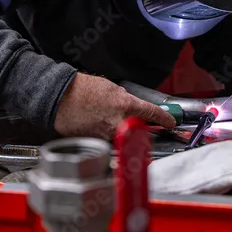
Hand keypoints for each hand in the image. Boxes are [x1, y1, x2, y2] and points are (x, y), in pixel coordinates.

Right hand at [54, 73, 176, 139]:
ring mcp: (107, 134)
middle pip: (140, 131)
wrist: (60, 98)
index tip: (171, 122)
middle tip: (136, 123)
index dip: (164, 119)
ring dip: (120, 131)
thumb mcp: (110, 88)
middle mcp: (119, 122)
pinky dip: (106, 134)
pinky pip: (108, 141)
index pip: (152, 113)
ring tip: (104, 118)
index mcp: (125, 105)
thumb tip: (134, 107)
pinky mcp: (96, 142)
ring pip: (123, 137)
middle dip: (141, 129)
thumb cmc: (82, 90)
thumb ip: (126, 99)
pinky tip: (96, 124)